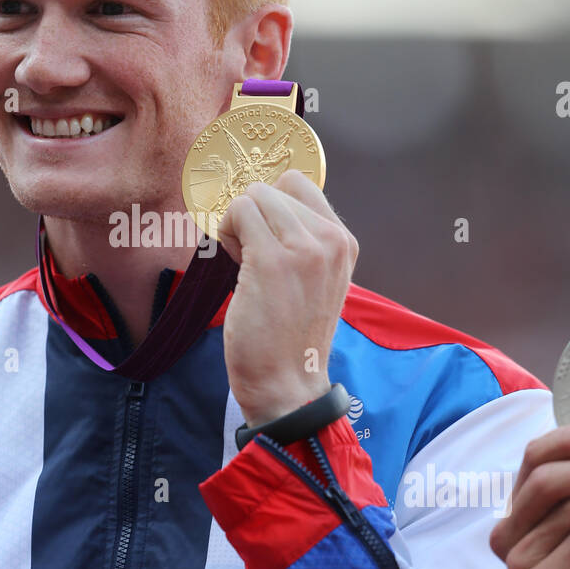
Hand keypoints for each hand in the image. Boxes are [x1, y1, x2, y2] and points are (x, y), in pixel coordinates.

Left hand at [215, 171, 357, 427]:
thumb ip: (302, 242)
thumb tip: (262, 206)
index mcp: (343, 242)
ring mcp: (304, 248)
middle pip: (275, 186)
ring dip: (237, 221)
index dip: (272, 203)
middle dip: (253, 213)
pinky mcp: (272, 261)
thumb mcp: (314, 281)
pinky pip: (238, 212)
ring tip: (241, 259)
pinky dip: (226, 230)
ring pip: (254, 195)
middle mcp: (330, 240)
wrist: (288, 384)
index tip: (263, 236)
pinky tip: (233, 261)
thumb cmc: (290, 337)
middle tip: (248, 252)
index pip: (300, 184)